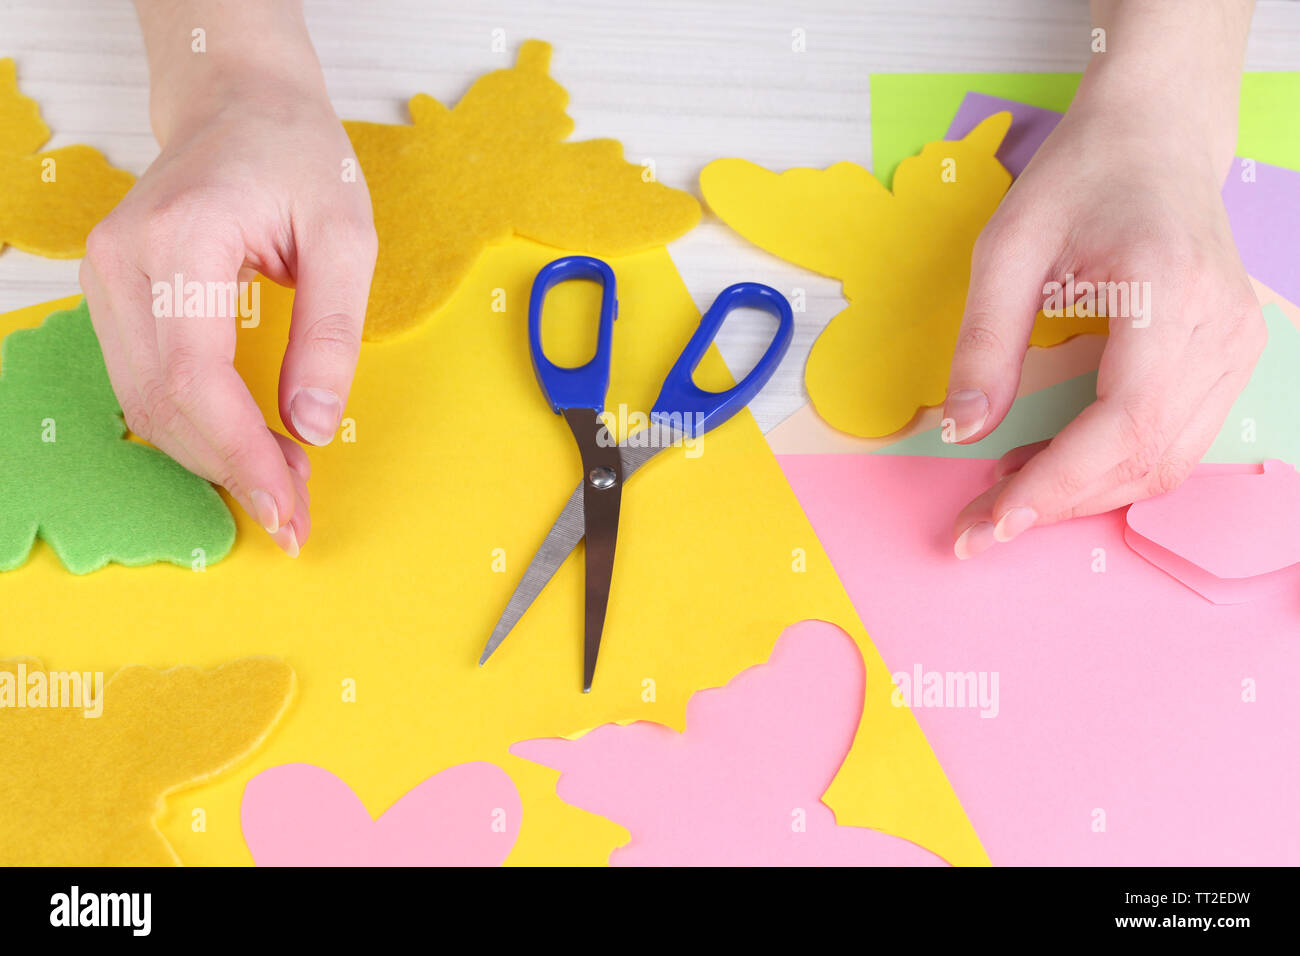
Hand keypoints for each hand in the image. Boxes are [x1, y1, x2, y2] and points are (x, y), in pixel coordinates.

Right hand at [81, 5, 376, 555]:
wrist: (240, 108)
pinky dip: (196, 428)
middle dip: (232, 470)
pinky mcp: (114, 295)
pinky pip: (144, 385)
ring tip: (283, 480)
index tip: (289, 507)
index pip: (194, 377)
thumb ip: (331, 333)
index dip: (241, 455)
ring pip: (144, 406)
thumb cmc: (298, 159)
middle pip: (162, 404)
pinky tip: (247, 444)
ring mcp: (106, 278)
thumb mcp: (346, 236)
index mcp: (183, 238)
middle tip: (297, 508)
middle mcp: (124, 261)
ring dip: (213, 458)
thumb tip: (313, 426)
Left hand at [944, 0, 1261, 558]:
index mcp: (1166, 289)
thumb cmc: (1080, 177)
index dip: (1057, 484)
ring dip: (1084, 493)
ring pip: (1167, 462)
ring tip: (1008, 490)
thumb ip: (984, 344)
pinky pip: (1177, 441)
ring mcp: (1237, 345)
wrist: (1155, 136)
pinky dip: (1112, 467)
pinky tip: (1054, 462)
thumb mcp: (1007, 249)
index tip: (991, 523)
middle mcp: (1219, 326)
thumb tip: (962, 431)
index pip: (1122, 421)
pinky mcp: (1230, 357)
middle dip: (1059, 503)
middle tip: (979, 523)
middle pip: (1147, 457)